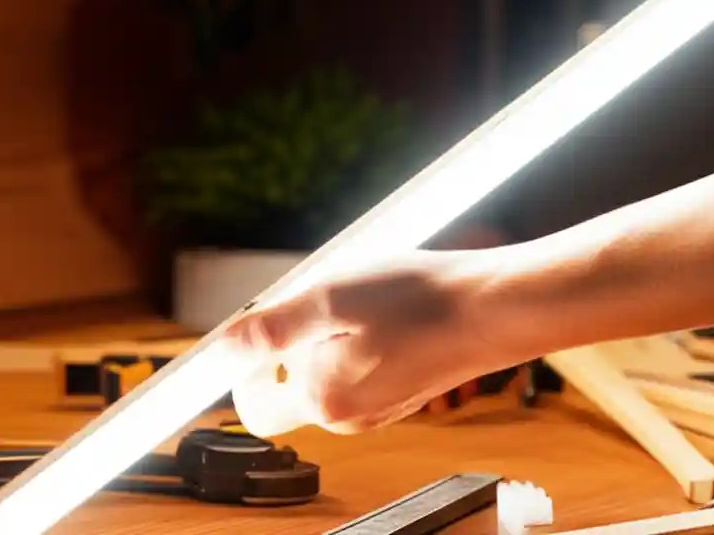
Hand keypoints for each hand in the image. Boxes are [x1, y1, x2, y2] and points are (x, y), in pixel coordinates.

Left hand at [224, 250, 506, 436]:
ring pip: (327, 372)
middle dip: (297, 340)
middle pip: (290, 383)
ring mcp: (379, 409)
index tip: (270, 321)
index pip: (251, 403)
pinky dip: (364, 340)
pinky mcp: (404, 394)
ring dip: (333, 335)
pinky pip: (361, 370)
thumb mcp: (330, 297)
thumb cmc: (420, 300)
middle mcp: (347, 416)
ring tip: (368, 299)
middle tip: (328, 298)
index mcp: (320, 399)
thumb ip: (269, 329)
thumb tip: (218, 352)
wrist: (495, 308)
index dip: (249, 361)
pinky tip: (392, 310)